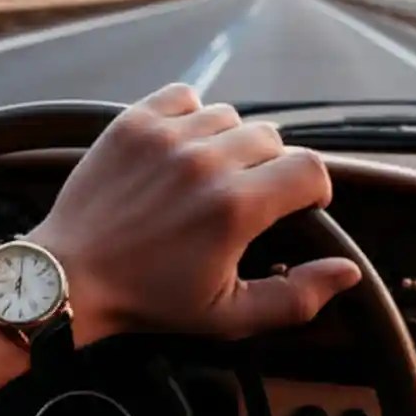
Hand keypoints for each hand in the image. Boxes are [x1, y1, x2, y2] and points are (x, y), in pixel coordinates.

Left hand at [28, 84, 360, 345]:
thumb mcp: (229, 317)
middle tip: (242, 201)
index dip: (311, 189)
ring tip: (208, 177)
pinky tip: (180, 151)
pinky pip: (185, 97)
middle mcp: (205, 163)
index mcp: (235, 209)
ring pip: (230, 117)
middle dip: (269, 169)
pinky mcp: (132, 122)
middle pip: (272, 140)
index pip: (310, 168)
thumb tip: (346, 271)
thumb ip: (296, 297)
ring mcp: (166, 137)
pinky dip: (190, 118)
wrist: (70, 277)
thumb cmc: (149, 300)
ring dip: (230, 143)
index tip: (294, 206)